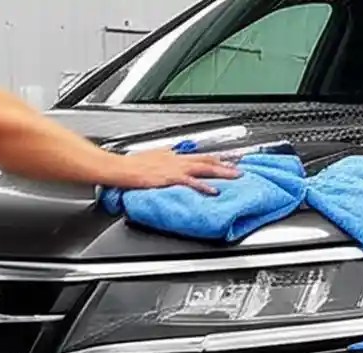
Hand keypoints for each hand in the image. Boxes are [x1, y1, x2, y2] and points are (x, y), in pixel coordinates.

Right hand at [110, 149, 241, 193]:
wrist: (121, 168)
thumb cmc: (133, 164)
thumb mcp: (153, 155)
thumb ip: (166, 155)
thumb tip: (173, 152)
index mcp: (174, 155)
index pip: (200, 155)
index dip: (217, 157)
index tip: (230, 159)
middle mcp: (178, 159)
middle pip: (207, 160)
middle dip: (225, 163)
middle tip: (240, 167)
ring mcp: (175, 168)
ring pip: (204, 168)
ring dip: (221, 171)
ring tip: (235, 176)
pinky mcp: (170, 178)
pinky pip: (191, 182)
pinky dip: (203, 186)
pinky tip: (214, 190)